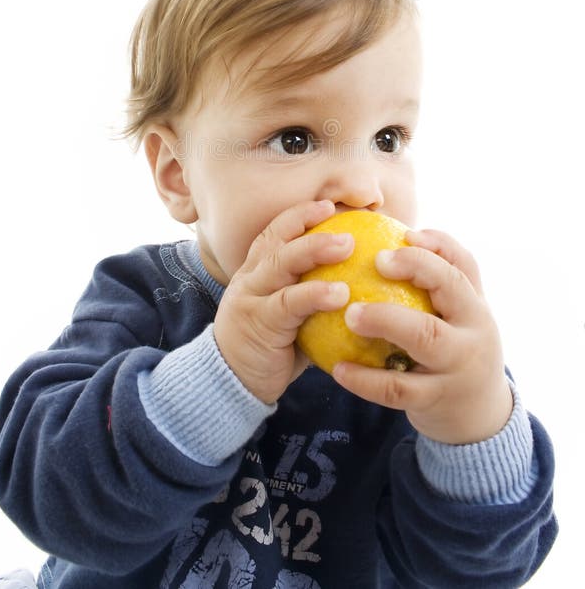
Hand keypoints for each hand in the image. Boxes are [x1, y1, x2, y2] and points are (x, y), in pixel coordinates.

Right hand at [213, 199, 351, 403]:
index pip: (275, 233)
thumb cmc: (272, 348)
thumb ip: (312, 297)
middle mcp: (250, 278)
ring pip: (281, 264)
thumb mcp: (290, 316)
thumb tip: (360, 283)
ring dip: (315, 250)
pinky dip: (315, 294)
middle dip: (310, 225)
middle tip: (345, 222)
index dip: (300, 216)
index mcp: (256, 272)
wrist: (231, 384)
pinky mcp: (258, 323)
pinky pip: (288, 303)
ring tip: (347, 245)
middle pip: (278, 241)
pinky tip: (340, 293)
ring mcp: (251, 298)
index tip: (328, 206)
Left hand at [332, 229, 512, 444]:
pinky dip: (365, 379)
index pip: (463, 265)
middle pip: (452, 289)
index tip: (403, 234)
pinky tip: (337, 367)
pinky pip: (396, 388)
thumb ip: (439, 279)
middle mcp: (473, 332)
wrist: (478, 417)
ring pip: (425, 338)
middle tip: (375, 260)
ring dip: (386, 320)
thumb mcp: (458, 316)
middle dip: (416, 268)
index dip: (435, 245)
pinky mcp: (436, 400)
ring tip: (350, 314)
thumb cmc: (455, 349)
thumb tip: (398, 235)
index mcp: (475, 306)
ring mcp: (458, 367)